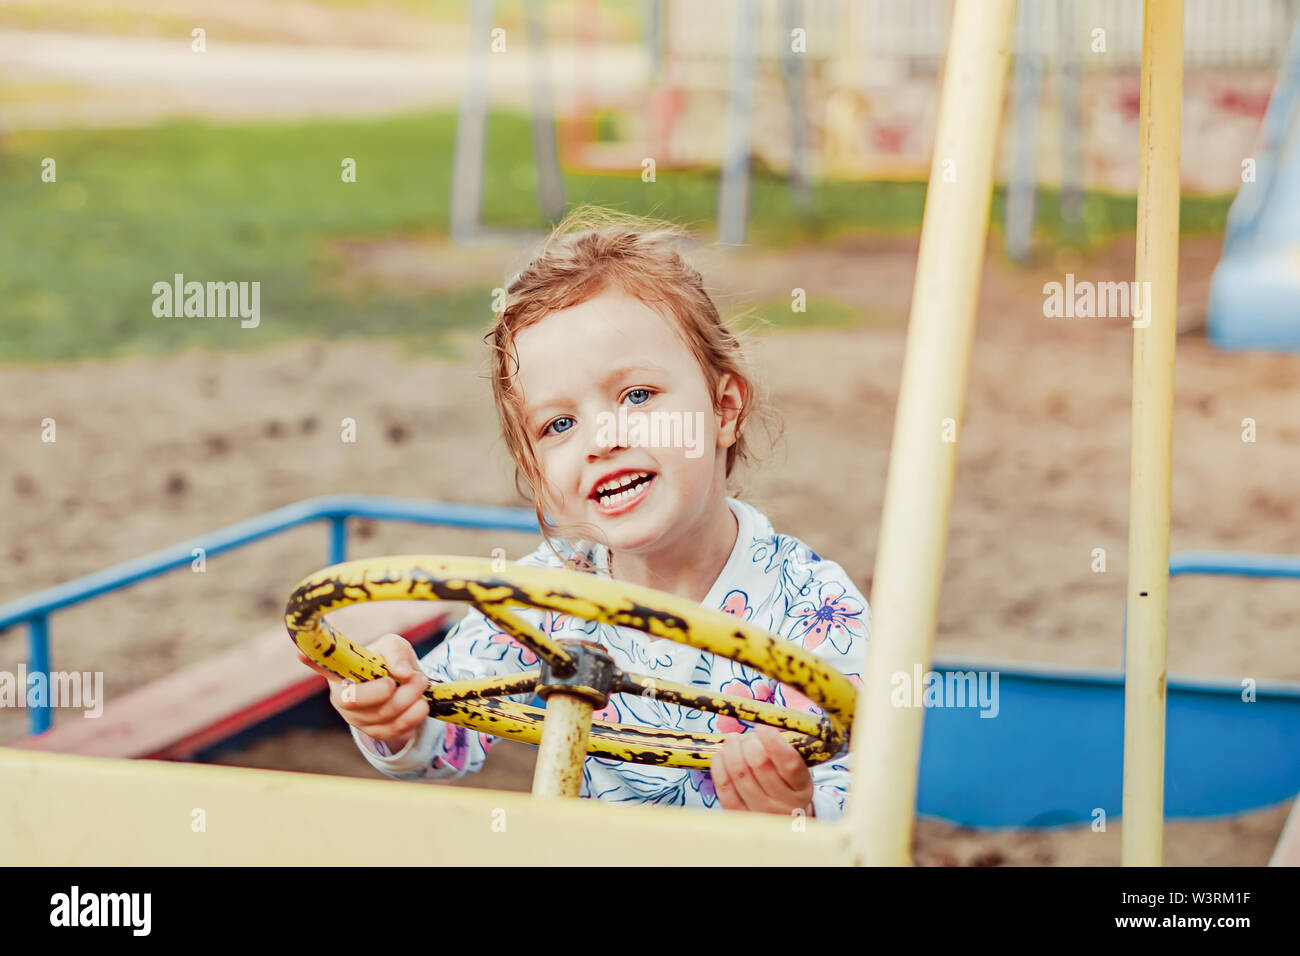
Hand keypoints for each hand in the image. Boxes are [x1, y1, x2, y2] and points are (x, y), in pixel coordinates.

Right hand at [296, 632, 429, 749]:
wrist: (407, 686)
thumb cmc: (391, 661)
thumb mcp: (394, 647)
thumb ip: (397, 653)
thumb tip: (402, 672)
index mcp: (340, 672)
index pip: (321, 666)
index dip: (310, 660)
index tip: (301, 651)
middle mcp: (341, 697)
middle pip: (353, 700)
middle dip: (386, 691)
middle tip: (413, 676)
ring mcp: (356, 718)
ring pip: (381, 715)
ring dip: (409, 699)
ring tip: (422, 682)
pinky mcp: (374, 733)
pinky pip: (393, 729)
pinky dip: (413, 716)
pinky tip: (422, 703)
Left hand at [712, 725, 815, 816]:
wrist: (782, 820)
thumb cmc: (787, 784)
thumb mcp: (797, 768)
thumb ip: (785, 747)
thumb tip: (764, 724)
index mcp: (802, 788)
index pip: (789, 763)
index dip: (773, 741)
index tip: (761, 727)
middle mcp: (783, 804)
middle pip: (759, 763)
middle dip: (749, 741)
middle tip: (749, 736)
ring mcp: (759, 813)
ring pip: (738, 772)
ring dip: (732, 749)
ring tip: (734, 740)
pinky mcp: (737, 815)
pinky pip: (723, 786)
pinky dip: (719, 764)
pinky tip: (722, 755)